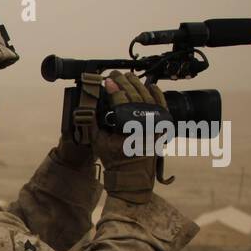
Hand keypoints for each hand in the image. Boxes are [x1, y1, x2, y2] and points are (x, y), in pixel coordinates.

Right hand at [94, 71, 168, 203]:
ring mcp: (156, 125)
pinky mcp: (162, 126)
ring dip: (137, 84)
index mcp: (128, 128)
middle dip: (124, 82)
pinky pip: (162, 105)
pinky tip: (150, 85)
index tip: (107, 80)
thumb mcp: (97, 142)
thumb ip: (92, 122)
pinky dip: (157, 93)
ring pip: (148, 97)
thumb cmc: (114, 160)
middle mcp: (145, 124)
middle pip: (135, 95)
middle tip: (115, 74)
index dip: (114, 88)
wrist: (132, 176)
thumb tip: (88, 104)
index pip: (121, 101)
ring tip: (128, 76)